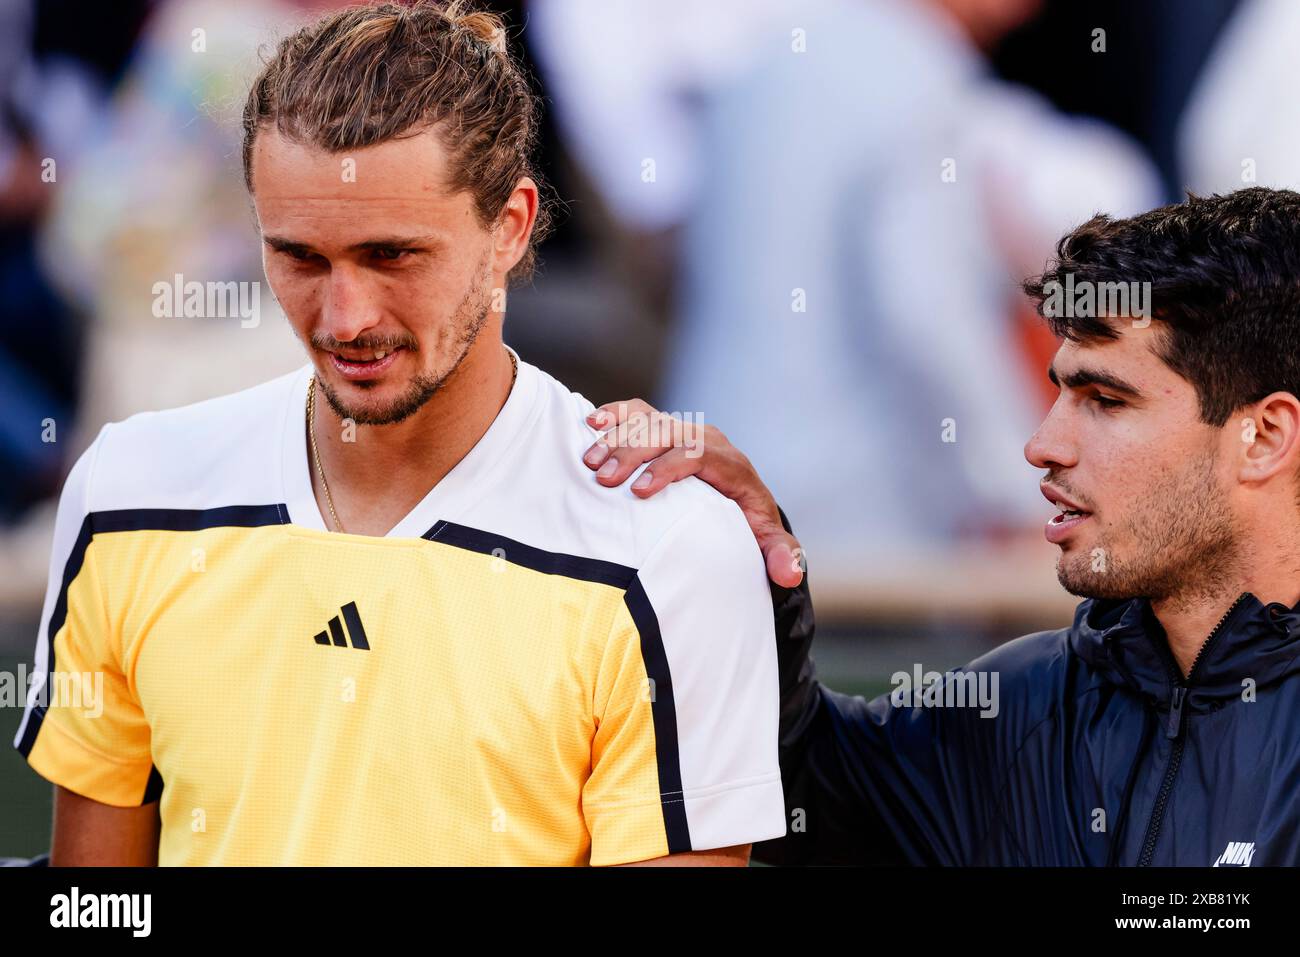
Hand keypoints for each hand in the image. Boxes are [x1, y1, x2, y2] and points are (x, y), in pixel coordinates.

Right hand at [582, 399, 804, 587]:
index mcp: (730, 464)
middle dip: (633, 453)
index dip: (668, 468)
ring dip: (617, 437)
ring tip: (590, 461)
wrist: (739, 496)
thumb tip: (789, 574)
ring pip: (649, 420)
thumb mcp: (766, 540)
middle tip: (602, 477)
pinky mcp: (663, 427)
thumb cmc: (747, 522)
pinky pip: (637, 412)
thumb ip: (780, 555)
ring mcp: (682, 430)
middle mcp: (706, 440)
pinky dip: (614, 414)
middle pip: (667, 433)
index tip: (639, 492)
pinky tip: (591, 423)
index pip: (698, 455)